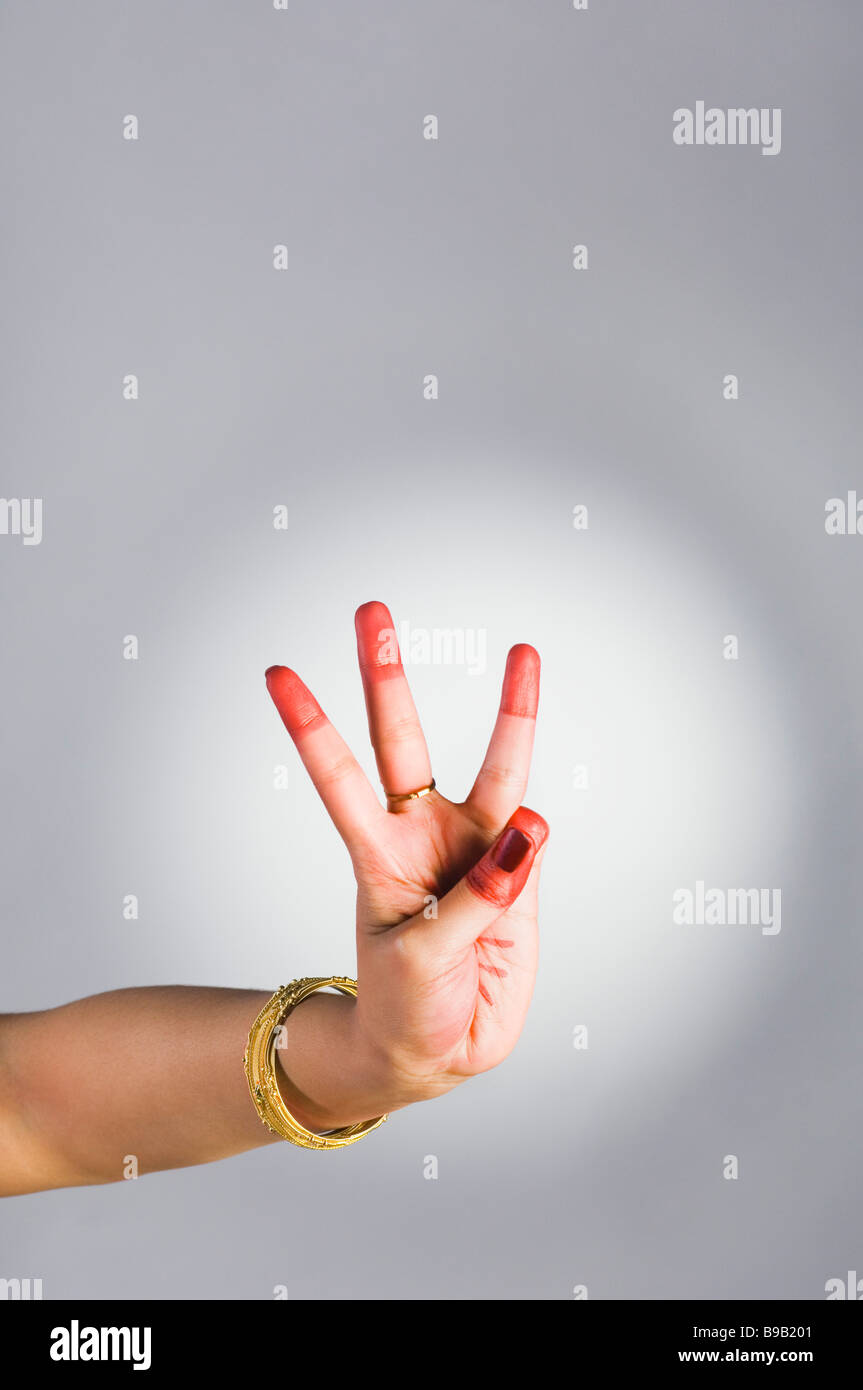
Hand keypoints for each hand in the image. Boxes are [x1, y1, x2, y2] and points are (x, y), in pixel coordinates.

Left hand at [265, 601, 548, 1122]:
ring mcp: (473, 849)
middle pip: (403, 740)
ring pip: (494, 771)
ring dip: (512, 712)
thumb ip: (480, 896)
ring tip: (524, 653)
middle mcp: (422, 835)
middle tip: (372, 610)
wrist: (435, 1052)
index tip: (278, 674)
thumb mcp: (423, 960)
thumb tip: (532, 825)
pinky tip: (535, 828)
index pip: (340, 775)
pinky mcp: (518, 876)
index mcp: (378, 851)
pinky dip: (534, 830)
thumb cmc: (405, 1003)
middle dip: (386, 676)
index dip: (312, 725)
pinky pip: (530, 838)